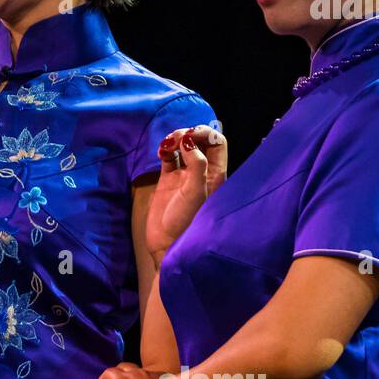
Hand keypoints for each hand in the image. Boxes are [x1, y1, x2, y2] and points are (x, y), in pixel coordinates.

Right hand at [145, 124, 226, 259]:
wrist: (167, 244)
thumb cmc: (185, 221)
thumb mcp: (195, 193)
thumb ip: (196, 165)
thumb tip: (188, 140)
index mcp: (216, 175)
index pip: (218, 144)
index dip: (206, 134)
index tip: (190, 135)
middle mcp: (202, 173)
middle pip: (201, 142)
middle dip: (189, 134)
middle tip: (177, 137)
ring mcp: (184, 176)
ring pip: (183, 147)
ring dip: (176, 139)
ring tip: (166, 143)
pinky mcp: (168, 180)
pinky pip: (168, 157)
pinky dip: (165, 149)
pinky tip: (160, 151)